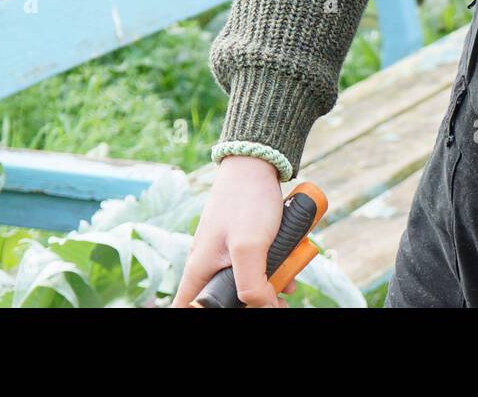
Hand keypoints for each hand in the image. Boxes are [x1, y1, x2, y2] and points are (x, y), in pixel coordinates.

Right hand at [172, 155, 298, 307]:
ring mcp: (225, 252)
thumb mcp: (250, 246)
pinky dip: (275, 267)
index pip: (185, 306)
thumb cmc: (247, 201)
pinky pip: (257, 265)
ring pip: (246, 283)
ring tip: (288, 280)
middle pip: (225, 299)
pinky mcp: (242, 242)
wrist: (257, 164)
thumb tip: (264, 308)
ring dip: (269, 284)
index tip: (234, 309)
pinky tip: (291, 262)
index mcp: (199, 270)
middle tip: (275, 299)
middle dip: (252, 302)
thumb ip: (252, 284)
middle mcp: (208, 264)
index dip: (202, 313)